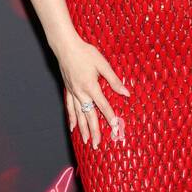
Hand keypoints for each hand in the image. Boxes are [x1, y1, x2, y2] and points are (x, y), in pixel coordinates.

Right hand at [55, 33, 129, 148]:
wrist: (65, 47)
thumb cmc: (85, 53)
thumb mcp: (103, 64)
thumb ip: (114, 80)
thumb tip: (126, 92)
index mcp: (91, 86)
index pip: (103, 106)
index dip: (110, 117)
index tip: (115, 128)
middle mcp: (80, 93)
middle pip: (88, 116)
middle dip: (94, 131)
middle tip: (97, 145)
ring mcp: (73, 92)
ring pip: (78, 115)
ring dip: (82, 129)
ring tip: (86, 141)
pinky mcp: (68, 90)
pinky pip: (70, 108)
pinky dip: (71, 118)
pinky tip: (72, 127)